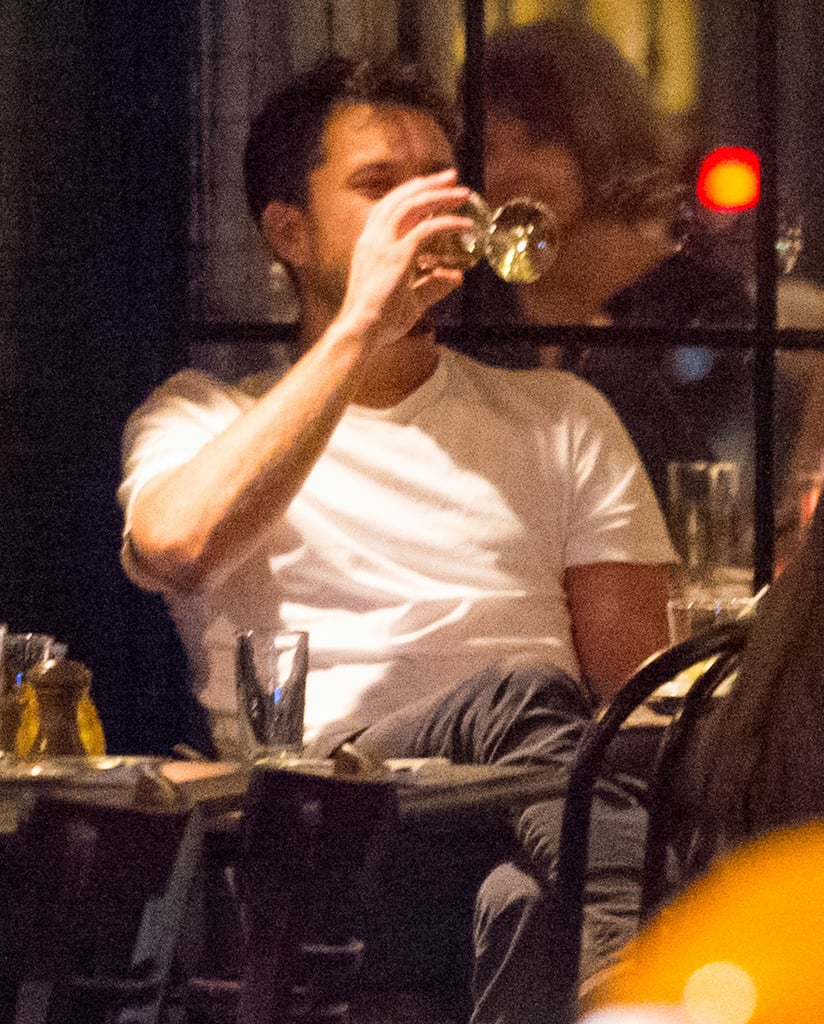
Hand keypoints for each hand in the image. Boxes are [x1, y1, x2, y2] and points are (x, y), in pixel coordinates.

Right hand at [336, 169, 472, 349]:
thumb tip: (457, 277)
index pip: (390, 208)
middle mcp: (373, 239)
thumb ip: (433, 285)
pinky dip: (448, 222)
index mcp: (370, 245)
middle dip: (427, 184)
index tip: (432, 188)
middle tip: (451, 177)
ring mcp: (383, 245)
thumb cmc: (380, 321)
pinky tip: (465, 224)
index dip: (411, 194)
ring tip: (461, 192)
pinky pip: (427, 229)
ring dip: (439, 195)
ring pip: (412, 206)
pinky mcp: (397, 255)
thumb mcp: (412, 300)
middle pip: (400, 198)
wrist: (362, 332)